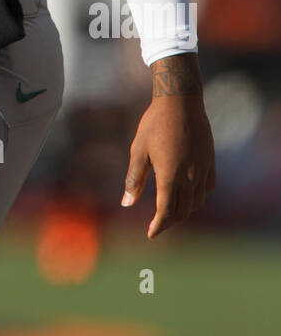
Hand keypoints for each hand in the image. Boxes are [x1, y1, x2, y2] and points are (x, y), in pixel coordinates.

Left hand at [121, 54, 214, 238]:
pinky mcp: (210, 161)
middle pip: (182, 211)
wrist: (180, 101)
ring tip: (171, 212)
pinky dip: (197, 198)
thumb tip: (126, 204)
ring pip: (196, 202)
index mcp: (170, 175)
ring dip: (184, 211)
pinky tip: (189, 196)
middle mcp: (189, 176)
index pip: (166, 211)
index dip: (158, 225)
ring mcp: (202, 169)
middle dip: (169, 221)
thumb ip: (134, 179)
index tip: (151, 234)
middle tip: (158, 225)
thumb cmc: (154, 123)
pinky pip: (207, 189)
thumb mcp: (138, 150)